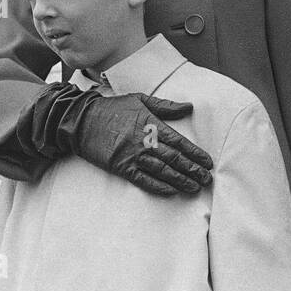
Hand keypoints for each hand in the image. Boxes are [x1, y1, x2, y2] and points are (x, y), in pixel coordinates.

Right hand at [17, 81, 213, 194]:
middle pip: (174, 159)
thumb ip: (166, 106)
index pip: (178, 142)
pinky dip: (158, 186)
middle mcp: (144, 141)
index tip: (207, 162)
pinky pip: (143, 180)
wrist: (83, 120)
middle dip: (192, 170)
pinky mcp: (121, 167)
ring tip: (194, 187)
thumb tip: (189, 107)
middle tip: (206, 179)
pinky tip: (170, 191)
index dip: (195, 153)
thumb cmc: (113, 108)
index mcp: (150, 124)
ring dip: (180, 180)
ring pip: (162, 171)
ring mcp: (132, 156)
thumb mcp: (140, 99)